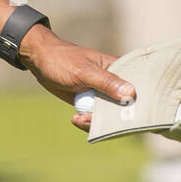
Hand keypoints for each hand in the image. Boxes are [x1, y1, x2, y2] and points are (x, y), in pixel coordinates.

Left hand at [17, 25, 135, 132]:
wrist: (40, 62)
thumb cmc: (62, 60)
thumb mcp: (84, 71)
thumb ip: (106, 82)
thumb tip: (131, 93)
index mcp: (119, 70)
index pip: (138, 89)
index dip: (140, 105)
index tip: (137, 120)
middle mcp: (115, 84)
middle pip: (126, 108)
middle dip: (114, 120)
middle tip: (95, 121)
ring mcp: (102, 95)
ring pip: (110, 117)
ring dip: (97, 122)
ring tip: (80, 118)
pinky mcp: (91, 103)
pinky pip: (96, 118)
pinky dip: (88, 122)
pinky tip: (75, 119)